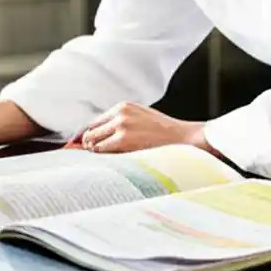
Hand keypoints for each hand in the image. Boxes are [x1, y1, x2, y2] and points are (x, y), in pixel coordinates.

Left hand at [79, 101, 218, 155]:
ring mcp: (121, 125)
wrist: (183, 138)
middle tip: (92, 157)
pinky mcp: (122, 139)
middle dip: (89, 144)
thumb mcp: (141, 119)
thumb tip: (97, 138)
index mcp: (123, 106)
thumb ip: (121, 123)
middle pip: (91, 130)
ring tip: (101, 162)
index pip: (96, 122)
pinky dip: (100, 156)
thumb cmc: (163, 134)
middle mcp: (120, 113)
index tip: (87, 146)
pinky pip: (101, 149)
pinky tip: (108, 163)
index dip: (91, 135)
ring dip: (94, 151)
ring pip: (93, 140)